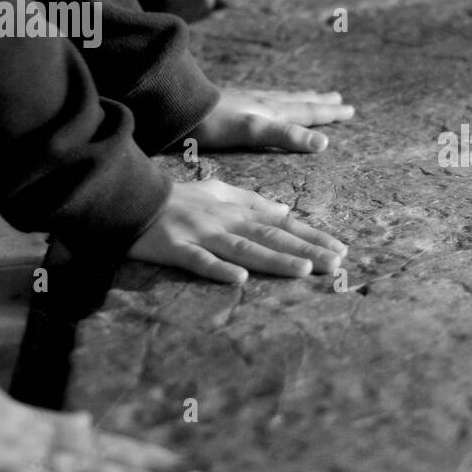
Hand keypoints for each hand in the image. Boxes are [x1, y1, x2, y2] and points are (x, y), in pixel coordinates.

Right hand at [129, 178, 347, 283]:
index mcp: (237, 210)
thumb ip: (253, 201)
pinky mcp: (175, 248)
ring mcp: (201, 235)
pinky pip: (199, 261)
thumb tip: (286, 211)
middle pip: (271, 237)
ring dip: (274, 259)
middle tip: (336, 263)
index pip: (283, 224)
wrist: (130, 197)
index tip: (340, 248)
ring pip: (244, 248)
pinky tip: (239, 278)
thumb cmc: (177, 198)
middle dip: (305, 250)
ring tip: (303, 270)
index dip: (312, 236)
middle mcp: (225, 221)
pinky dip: (218, 269)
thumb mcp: (218, 192)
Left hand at [193, 89, 353, 152]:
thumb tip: (323, 143)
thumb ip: (285, 135)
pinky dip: (277, 99)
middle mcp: (262, 102)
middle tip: (339, 98)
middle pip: (298, 102)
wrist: (174, 107)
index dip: (329, 113)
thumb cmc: (212, 123)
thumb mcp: (252, 131)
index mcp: (270, 111)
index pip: (307, 112)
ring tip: (312, 95)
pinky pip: (264, 98)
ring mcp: (246, 100)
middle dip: (320, 103)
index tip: (349, 109)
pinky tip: (268, 99)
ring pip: (282, 98)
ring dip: (300, 99)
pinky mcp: (230, 103)